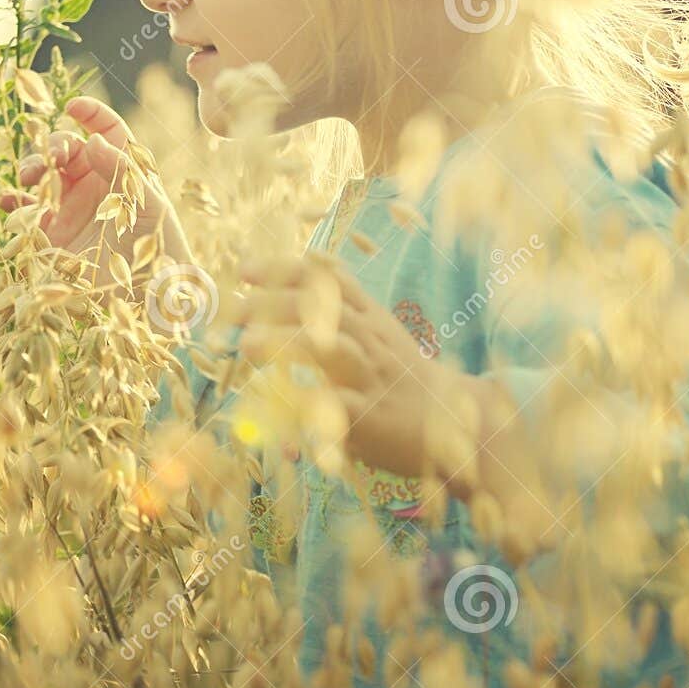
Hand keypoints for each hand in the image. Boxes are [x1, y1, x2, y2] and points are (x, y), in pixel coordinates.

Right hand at [0, 96, 192, 300]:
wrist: (146, 297)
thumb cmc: (160, 248)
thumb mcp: (149, 205)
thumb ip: (123, 171)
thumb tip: (92, 140)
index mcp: (123, 170)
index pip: (107, 131)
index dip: (92, 114)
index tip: (73, 106)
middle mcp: (94, 183)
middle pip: (67, 148)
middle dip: (53, 146)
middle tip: (48, 159)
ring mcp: (70, 207)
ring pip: (43, 173)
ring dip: (32, 167)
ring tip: (30, 177)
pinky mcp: (51, 234)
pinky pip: (26, 210)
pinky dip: (13, 202)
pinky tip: (9, 200)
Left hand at [234, 253, 474, 483]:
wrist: (456, 419)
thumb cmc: (401, 375)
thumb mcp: (375, 330)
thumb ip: (336, 309)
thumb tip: (284, 290)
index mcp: (367, 314)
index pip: (324, 279)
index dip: (283, 269)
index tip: (244, 268)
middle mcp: (369, 337)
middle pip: (321, 308)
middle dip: (272, 304)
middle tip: (232, 308)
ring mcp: (371, 375)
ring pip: (330, 349)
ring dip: (287, 343)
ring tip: (248, 344)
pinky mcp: (372, 416)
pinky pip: (339, 408)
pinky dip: (310, 404)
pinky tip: (279, 405)